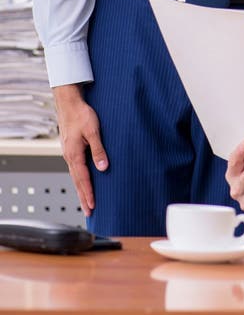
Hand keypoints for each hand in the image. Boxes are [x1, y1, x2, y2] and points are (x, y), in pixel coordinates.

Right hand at [53, 83, 108, 216]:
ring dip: (81, 189)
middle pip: (77, 181)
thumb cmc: (81, 114)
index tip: (93, 206)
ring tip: (86, 201)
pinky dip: (79, 178)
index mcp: (74, 154)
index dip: (88, 193)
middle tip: (89, 212)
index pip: (83, 179)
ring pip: (75, 176)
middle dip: (84, 197)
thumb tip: (103, 167)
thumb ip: (98, 149)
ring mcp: (69, 153)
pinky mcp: (71, 148)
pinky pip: (75, 168)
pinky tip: (83, 180)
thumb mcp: (93, 131)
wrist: (69, 102)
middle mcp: (69, 156)